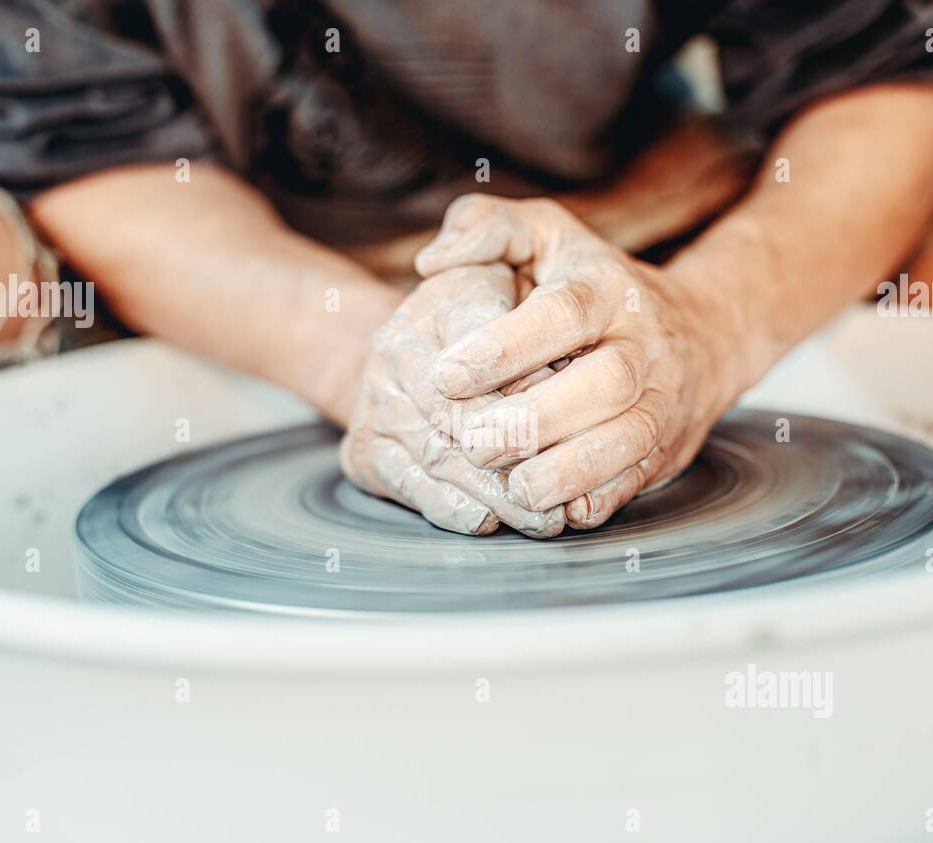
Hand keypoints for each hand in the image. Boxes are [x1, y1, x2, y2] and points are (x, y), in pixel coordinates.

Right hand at [339, 264, 566, 536]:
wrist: (417, 349)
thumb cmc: (492, 300)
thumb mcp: (505, 246)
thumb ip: (489, 230)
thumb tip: (441, 255)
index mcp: (436, 300)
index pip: (481, 346)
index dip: (523, 378)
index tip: (568, 401)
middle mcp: (393, 351)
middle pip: (458, 411)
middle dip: (513, 448)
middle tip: (566, 478)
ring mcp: (375, 406)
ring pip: (438, 455)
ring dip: (491, 492)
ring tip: (543, 516)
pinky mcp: (365, 455)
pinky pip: (410, 487)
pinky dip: (450, 509)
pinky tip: (486, 521)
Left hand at [414, 194, 760, 528]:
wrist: (706, 334)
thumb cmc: (596, 281)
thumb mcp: (546, 233)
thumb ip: (486, 228)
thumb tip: (431, 261)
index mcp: (607, 289)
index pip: (562, 313)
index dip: (506, 345)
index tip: (446, 375)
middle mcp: (643, 346)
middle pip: (603, 384)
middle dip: (535, 420)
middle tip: (473, 442)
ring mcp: (661, 401)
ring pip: (629, 439)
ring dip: (571, 471)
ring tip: (516, 491)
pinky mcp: (665, 448)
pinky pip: (639, 478)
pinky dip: (602, 500)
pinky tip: (561, 514)